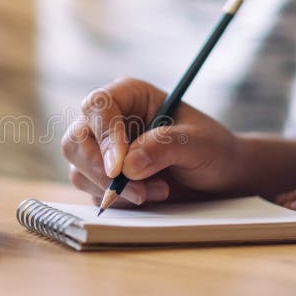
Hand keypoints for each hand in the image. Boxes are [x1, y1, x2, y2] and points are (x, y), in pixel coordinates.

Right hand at [61, 78, 249, 205]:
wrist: (220, 177)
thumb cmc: (212, 149)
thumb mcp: (198, 143)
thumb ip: (164, 146)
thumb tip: (128, 165)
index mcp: (128, 95)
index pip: (97, 106)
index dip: (104, 135)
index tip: (119, 167)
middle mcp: (109, 120)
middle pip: (75, 140)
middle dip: (99, 169)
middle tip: (132, 189)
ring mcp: (102, 150)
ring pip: (79, 169)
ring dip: (114, 189)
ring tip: (159, 191)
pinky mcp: (103, 178)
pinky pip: (93, 192)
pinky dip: (119, 200)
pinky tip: (151, 196)